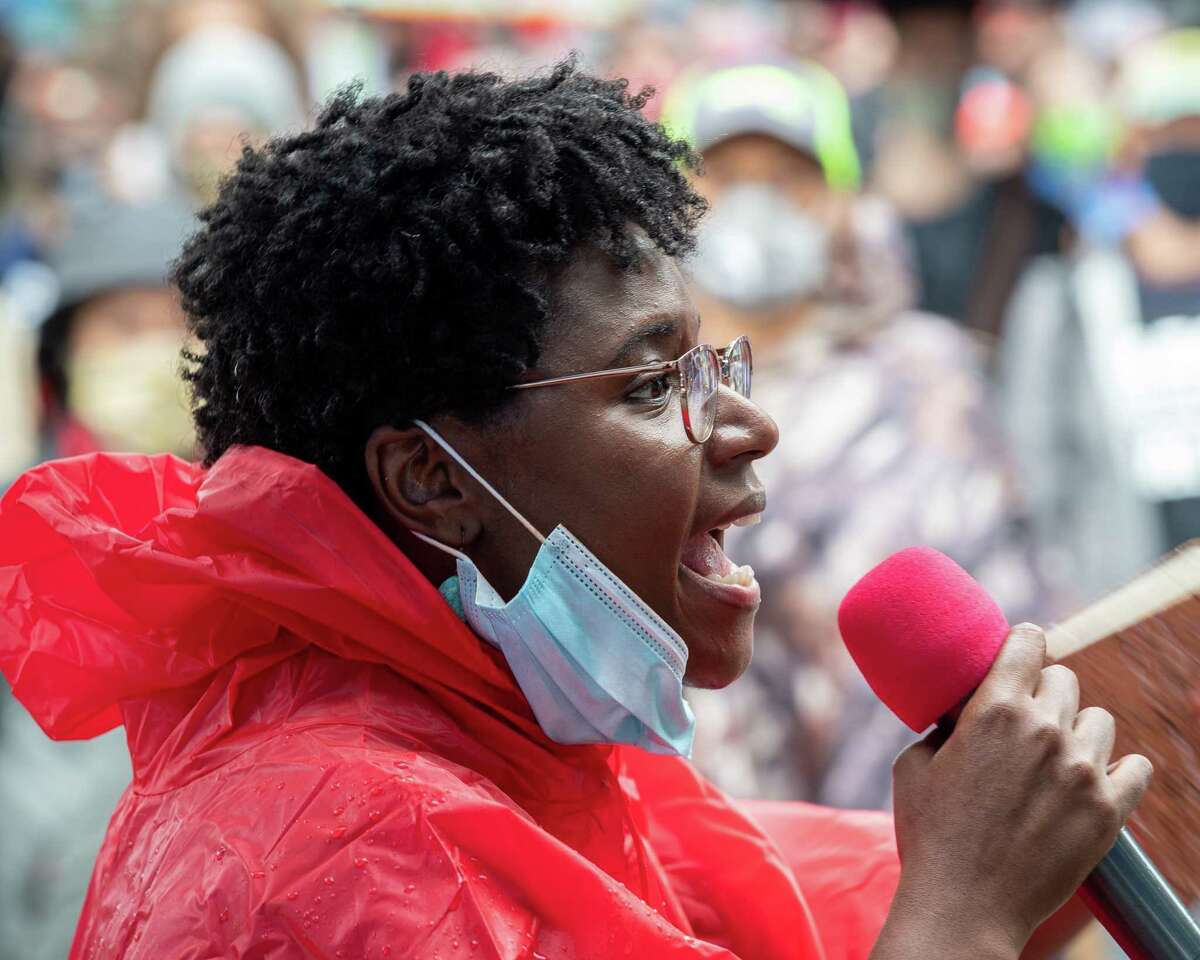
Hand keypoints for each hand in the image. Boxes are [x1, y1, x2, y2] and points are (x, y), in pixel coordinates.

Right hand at [879, 624, 1152, 958]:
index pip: (1029, 642)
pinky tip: (1096, 779)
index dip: (1024, 644)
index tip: (1022, 654)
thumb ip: (943, 728)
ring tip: (1058, 757)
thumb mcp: (913, 765)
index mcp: (995, 709)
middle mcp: (1045, 730)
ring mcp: (1081, 770)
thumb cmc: (929, 834)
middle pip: (1064, 679)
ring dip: (1079, 731)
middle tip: (1028, 719)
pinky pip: (1138, 768)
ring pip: (1100, 721)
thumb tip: (958, 715)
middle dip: (1045, 692)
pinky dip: (1120, 770)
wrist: (964, 906)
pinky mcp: (1107, 810)